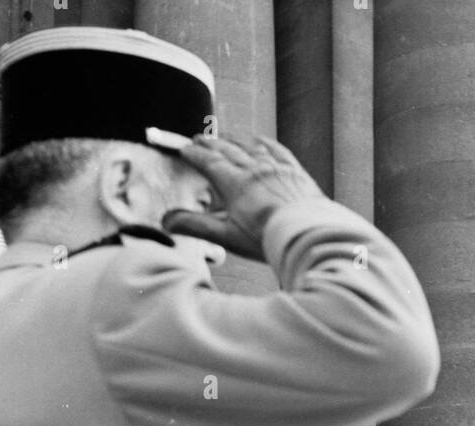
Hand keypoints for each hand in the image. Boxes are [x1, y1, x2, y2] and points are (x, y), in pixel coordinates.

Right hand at [162, 134, 324, 260]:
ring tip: (223, 138)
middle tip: (197, 140)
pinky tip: (259, 141)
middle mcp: (253, 168)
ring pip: (249, 146)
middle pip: (226, 149)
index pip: (207, 161)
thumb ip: (196, 226)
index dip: (193, 154)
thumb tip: (167, 221)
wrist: (307, 237)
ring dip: (233, 140)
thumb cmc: (266, 239)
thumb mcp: (227, 236)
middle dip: (209, 144)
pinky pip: (276, 149)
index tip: (183, 149)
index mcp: (233, 182)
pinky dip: (264, 143)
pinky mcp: (294, 171)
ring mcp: (275, 167)